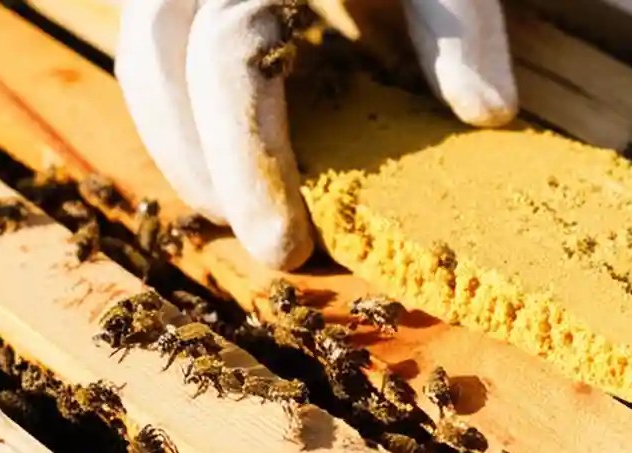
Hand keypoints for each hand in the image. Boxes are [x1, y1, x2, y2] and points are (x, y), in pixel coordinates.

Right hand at [114, 0, 516, 269]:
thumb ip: (458, 20)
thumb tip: (487, 114)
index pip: (232, 55)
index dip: (249, 157)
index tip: (283, 250)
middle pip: (158, 51)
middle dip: (202, 158)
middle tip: (264, 242)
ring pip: (143, 44)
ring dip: (181, 137)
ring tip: (239, 211)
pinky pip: (164, 38)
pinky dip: (192, 105)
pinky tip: (238, 154)